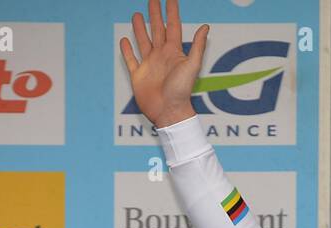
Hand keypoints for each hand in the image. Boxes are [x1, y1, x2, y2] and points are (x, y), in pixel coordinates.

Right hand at [119, 0, 208, 128]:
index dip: (171, 11)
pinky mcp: (138, 75)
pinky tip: (124, 40)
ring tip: (137, 15)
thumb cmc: (182, 91)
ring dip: (140, 28)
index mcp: (173, 52)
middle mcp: (161, 56)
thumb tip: (205, 26)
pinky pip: (131, 59)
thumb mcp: (191, 66)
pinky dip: (127, 50)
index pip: (172, 26)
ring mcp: (149, 65)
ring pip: (143, 41)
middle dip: (155, 14)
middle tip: (152, 0)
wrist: (169, 112)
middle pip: (157, 29)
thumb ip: (197, 46)